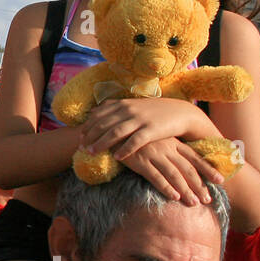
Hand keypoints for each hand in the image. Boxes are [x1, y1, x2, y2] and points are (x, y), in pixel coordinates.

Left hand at [79, 98, 211, 161]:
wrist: (180, 113)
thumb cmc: (154, 111)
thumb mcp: (132, 106)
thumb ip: (114, 108)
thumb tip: (93, 111)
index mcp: (123, 104)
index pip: (99, 114)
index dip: (87, 126)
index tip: (79, 136)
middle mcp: (129, 110)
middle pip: (104, 124)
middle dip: (90, 136)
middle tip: (80, 147)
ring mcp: (140, 120)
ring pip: (115, 132)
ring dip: (101, 143)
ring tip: (91, 153)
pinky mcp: (152, 130)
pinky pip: (135, 141)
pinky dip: (124, 149)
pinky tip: (116, 156)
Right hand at [115, 137, 222, 204]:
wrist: (115, 129)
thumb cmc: (138, 137)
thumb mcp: (157, 138)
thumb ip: (170, 148)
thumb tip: (182, 162)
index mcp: (173, 142)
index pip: (195, 157)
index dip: (208, 169)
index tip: (221, 180)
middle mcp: (167, 148)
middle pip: (187, 169)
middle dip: (199, 185)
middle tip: (208, 199)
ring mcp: (154, 154)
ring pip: (174, 174)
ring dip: (185, 190)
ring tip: (194, 203)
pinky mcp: (140, 161)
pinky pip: (156, 176)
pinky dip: (166, 187)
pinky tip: (174, 197)